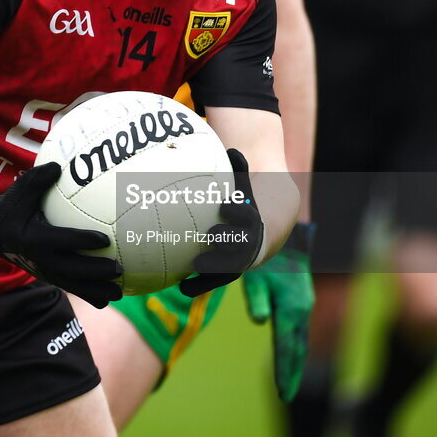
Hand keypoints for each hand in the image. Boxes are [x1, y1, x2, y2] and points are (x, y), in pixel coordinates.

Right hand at [0, 162, 122, 308]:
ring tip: (119, 293)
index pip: (62, 240)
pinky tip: (109, 297)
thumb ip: (39, 178)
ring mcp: (44, 271)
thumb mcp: (21, 189)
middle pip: (72, 269)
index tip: (105, 240)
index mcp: (34, 237)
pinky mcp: (48, 276)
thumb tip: (58, 166)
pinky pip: (70, 287)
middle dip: (95, 271)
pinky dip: (89, 294)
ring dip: (96, 290)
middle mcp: (40, 258)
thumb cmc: (12, 206)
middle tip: (119, 269)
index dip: (83, 241)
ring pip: (73, 284)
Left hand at [180, 149, 263, 297]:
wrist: (256, 236)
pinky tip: (181, 287)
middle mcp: (247, 244)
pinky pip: (214, 283)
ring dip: (214, 268)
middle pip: (241, 244)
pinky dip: (199, 286)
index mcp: (251, 221)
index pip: (248, 217)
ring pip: (229, 268)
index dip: (238, 212)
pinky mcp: (226, 275)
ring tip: (195, 265)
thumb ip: (238, 170)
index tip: (224, 204)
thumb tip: (233, 149)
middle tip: (211, 235)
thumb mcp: (242, 188)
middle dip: (228, 240)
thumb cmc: (241, 205)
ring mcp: (238, 262)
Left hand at [242, 223, 314, 400]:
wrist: (289, 237)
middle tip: (287, 396)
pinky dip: (297, 347)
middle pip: (298, 349)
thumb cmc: (267, 256)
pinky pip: (301, 330)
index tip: (283, 394)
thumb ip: (256, 298)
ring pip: (302, 340)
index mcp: (291, 308)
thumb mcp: (255, 275)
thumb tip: (259, 322)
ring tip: (290, 383)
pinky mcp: (303, 300)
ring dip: (296, 362)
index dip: (284, 372)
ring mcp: (305, 305)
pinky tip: (293, 355)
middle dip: (292, 373)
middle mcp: (302, 310)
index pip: (287, 348)